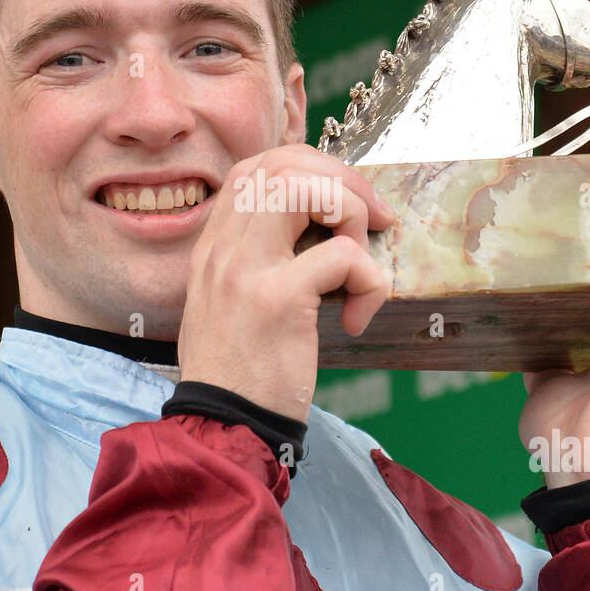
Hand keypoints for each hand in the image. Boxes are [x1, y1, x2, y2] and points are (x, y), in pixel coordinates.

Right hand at [177, 144, 394, 422]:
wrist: (224, 428)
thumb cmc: (242, 370)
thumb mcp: (236, 301)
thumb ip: (263, 259)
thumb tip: (326, 227)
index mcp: (216, 244)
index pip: (259, 165)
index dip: (311, 168)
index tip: (343, 204)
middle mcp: (224, 246)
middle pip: (284, 163)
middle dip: (342, 180)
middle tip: (373, 220)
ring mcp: (247, 269)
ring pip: (307, 189)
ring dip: (352, 217)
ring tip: (357, 268)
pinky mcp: (278, 300)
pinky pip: (343, 256)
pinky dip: (368, 281)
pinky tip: (354, 320)